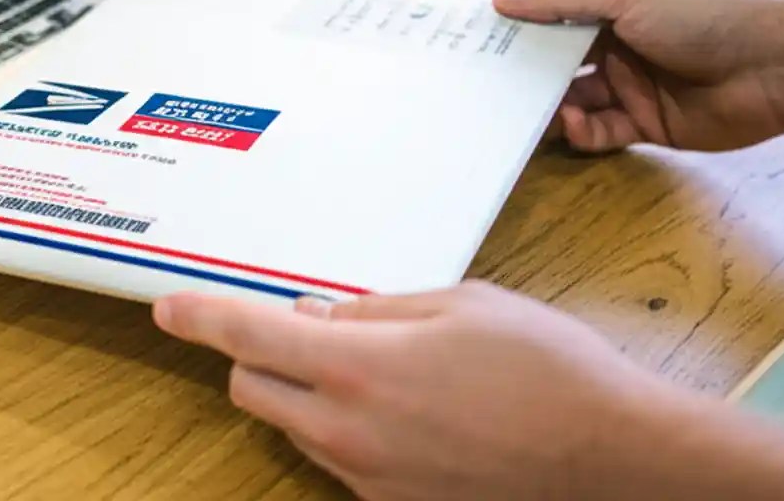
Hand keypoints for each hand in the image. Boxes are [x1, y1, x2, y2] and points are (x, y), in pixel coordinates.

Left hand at [154, 282, 673, 499]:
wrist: (614, 460)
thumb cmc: (548, 371)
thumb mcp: (459, 305)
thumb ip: (372, 308)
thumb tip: (316, 310)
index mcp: (357, 365)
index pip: (246, 334)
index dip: (198, 316)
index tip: (168, 308)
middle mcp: (347, 430)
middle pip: (252, 388)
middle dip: (257, 353)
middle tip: (300, 328)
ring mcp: (367, 479)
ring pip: (295, 427)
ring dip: (306, 393)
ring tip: (378, 369)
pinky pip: (338, 460)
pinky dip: (345, 428)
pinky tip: (404, 411)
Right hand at [492, 0, 783, 151]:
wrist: (774, 66)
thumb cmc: (702, 15)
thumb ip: (562, 1)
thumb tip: (501, 2)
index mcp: (608, 2)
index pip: (546, 0)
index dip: (508, 5)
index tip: (463, 16)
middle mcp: (613, 42)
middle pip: (550, 56)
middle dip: (516, 66)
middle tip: (476, 79)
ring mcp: (627, 84)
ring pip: (568, 99)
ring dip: (547, 106)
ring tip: (524, 112)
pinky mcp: (643, 124)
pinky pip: (598, 132)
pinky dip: (582, 133)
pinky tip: (578, 126)